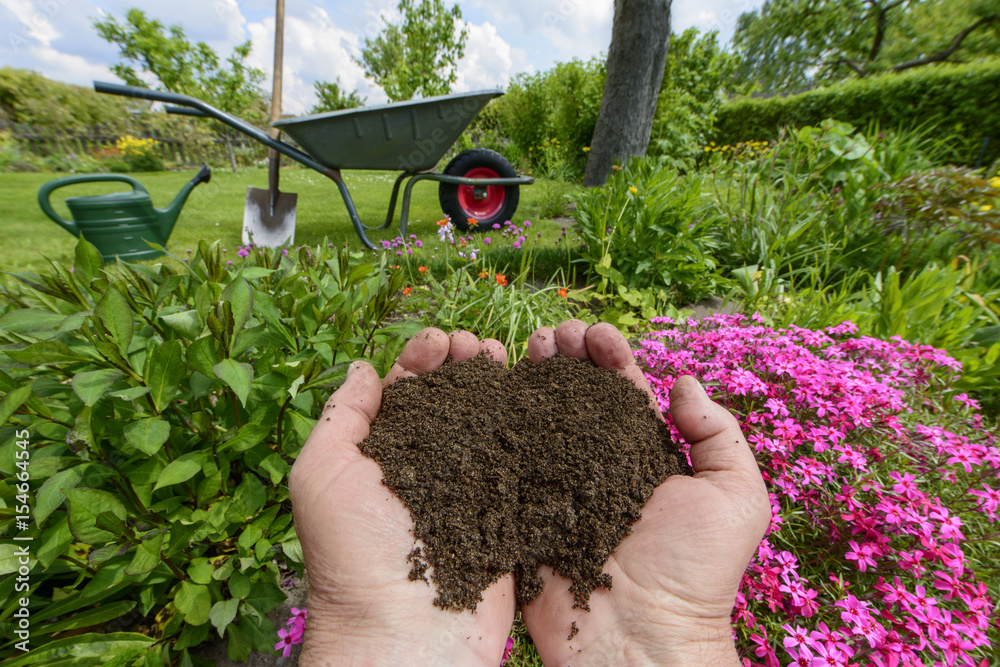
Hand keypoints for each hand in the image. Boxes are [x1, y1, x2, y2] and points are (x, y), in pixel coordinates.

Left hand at [289, 328, 515, 665]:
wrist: (406, 635)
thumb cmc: (355, 554)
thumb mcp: (321, 474)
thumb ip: (342, 416)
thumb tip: (363, 367)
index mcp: (382, 456)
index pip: (405, 392)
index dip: (422, 359)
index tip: (440, 342)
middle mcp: (427, 468)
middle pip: (451, 401)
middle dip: (464, 365)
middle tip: (479, 347)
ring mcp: (470, 490)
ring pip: (489, 425)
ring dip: (498, 387)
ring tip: (507, 359)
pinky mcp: (505, 515)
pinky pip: (521, 463)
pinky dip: (531, 429)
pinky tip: (538, 402)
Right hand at [520, 321, 770, 665]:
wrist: (639, 641)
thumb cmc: (694, 573)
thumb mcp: (736, 497)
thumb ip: (718, 434)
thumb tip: (681, 383)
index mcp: (645, 458)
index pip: (623, 392)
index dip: (609, 356)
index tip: (595, 333)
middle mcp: (598, 466)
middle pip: (576, 398)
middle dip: (565, 358)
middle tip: (553, 335)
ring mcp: (557, 487)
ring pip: (539, 419)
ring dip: (533, 379)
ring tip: (529, 350)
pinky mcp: (523, 510)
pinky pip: (508, 460)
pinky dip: (499, 424)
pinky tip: (494, 391)